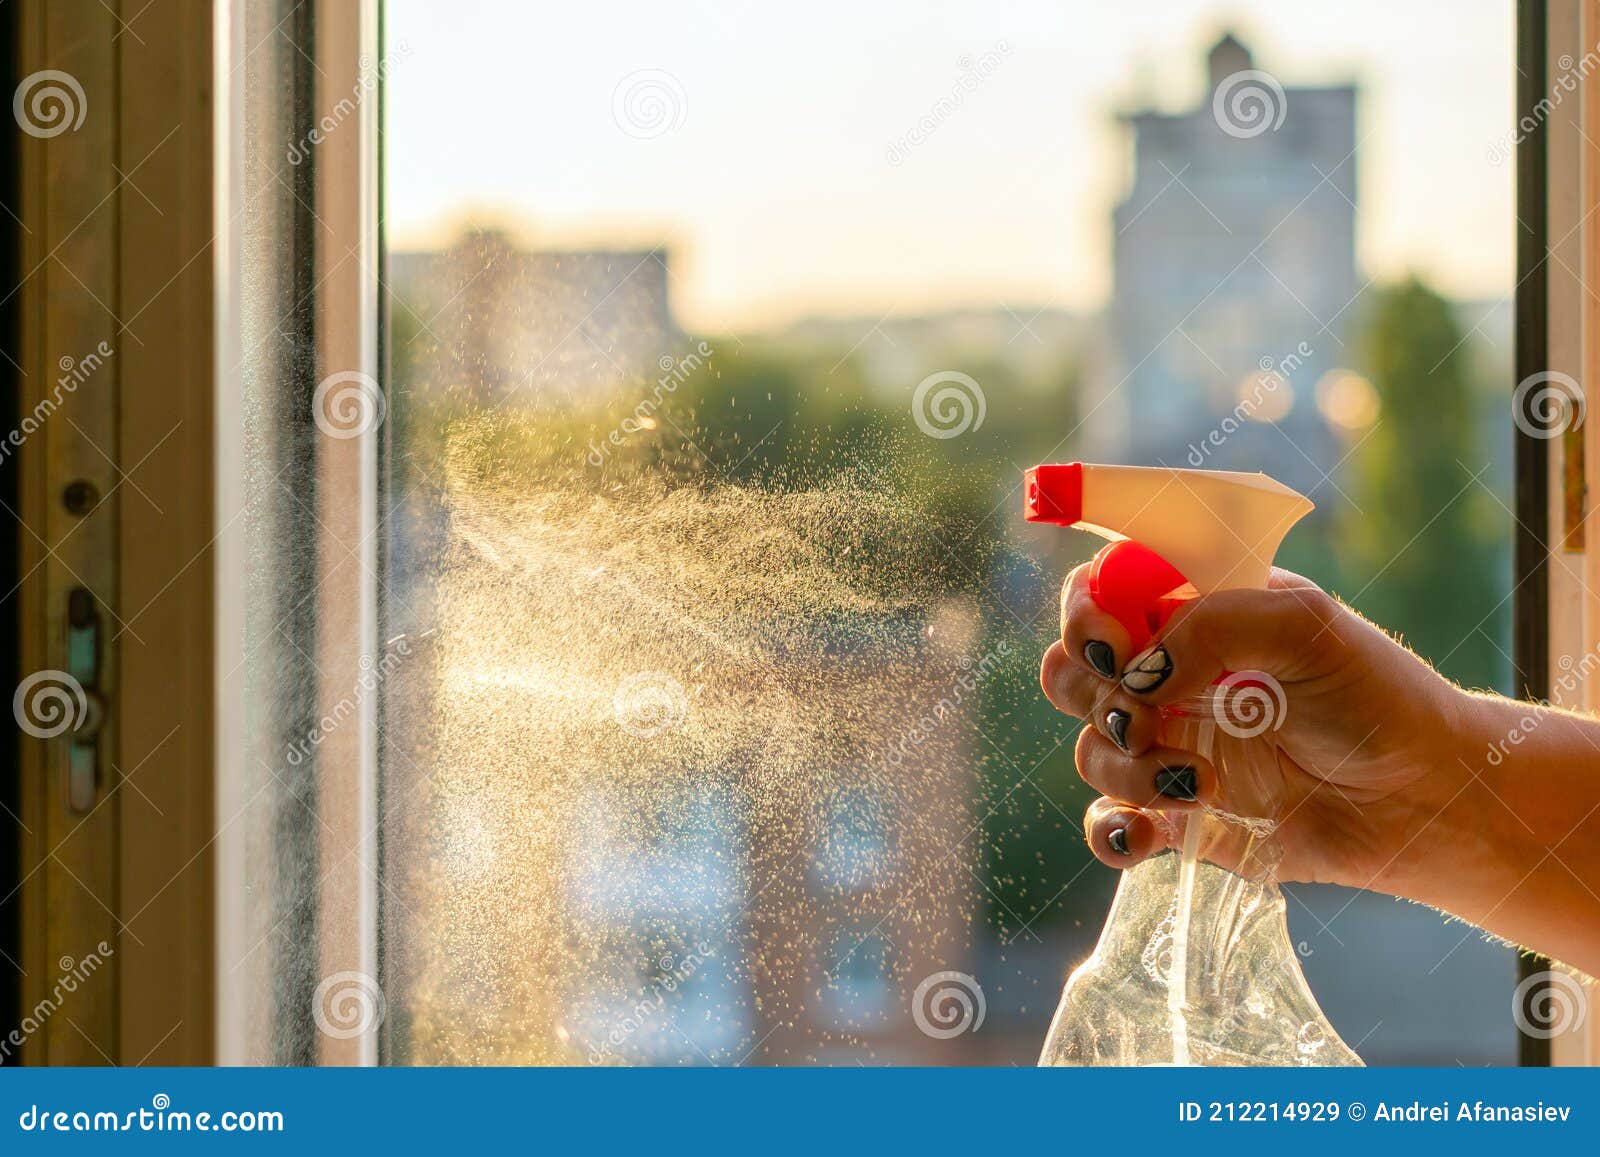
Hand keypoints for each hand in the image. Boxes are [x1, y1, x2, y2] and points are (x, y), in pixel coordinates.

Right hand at [1040, 565, 1473, 894]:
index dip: (1086, 615)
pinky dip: (1112, 832)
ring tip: (1200, 783)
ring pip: (1091, 751)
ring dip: (1127, 767)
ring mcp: (1169, 749)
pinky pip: (1110, 825)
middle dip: (1090, 694)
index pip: (1102, 595)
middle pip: (1071, 672)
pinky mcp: (1180, 818)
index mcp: (1194, 615)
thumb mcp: (1306, 626)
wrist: (1427, 802)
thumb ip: (1212, 626)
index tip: (1115, 646)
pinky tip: (1147, 834)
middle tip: (1143, 717)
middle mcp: (1170, 679)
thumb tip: (1134, 678)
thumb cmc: (1379, 698)